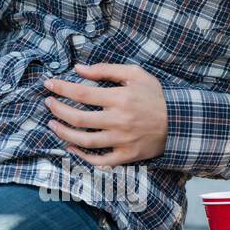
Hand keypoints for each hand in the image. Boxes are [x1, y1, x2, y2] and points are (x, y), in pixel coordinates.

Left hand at [43, 61, 167, 166]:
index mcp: (120, 98)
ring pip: (85, 141)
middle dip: (58, 110)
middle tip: (48, 104)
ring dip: (64, 133)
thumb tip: (78, 68)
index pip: (82, 93)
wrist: (180, 122)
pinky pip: (100, 160)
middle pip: (79, 118)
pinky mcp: (127, 156)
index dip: (61, 88)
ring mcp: (123, 140)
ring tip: (52, 125)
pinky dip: (82, 156)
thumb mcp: (135, 74)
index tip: (48, 84)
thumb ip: (106, 69)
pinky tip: (70, 146)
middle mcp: (119, 120)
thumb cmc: (155, 95)